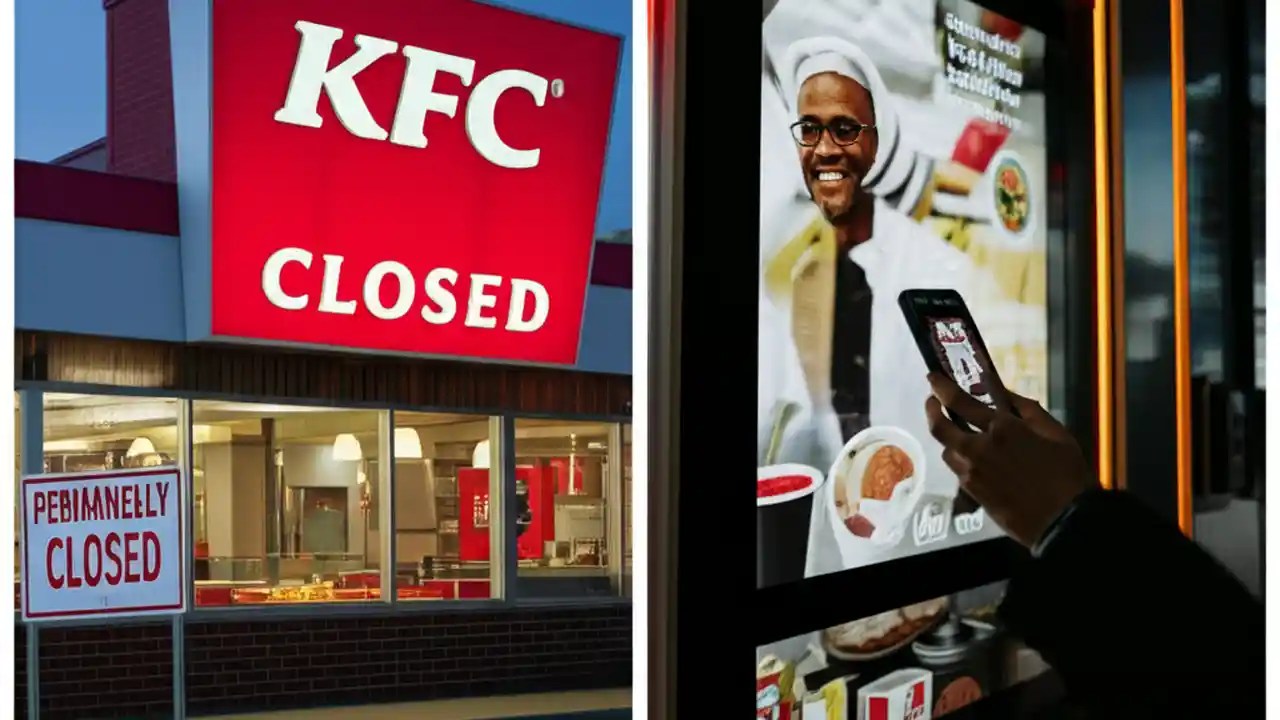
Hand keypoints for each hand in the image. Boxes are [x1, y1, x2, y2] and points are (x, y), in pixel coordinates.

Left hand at [924, 373, 1095, 547]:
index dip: (941, 386)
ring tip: (959, 434)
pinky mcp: (972, 493)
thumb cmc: (1066, 473)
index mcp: (1001, 428)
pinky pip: (958, 470)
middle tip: (932, 401)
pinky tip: (976, 461)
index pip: (959, 401)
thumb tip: (1003, 392)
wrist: (1064, 520)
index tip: (932, 377)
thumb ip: (1026, 409)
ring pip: (947, 450)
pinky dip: (962, 460)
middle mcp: (978, 448)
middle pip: (939, 426)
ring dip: (950, 440)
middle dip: (931, 410)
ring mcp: (971, 473)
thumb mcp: (1055, 432)